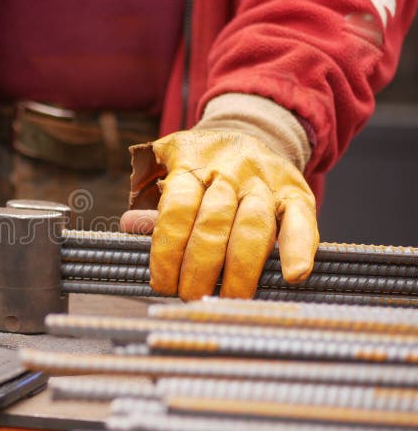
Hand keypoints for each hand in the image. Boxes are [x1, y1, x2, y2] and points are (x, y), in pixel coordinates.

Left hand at [123, 123, 317, 299]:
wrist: (250, 131)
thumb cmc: (202, 167)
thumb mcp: (169, 171)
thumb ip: (152, 204)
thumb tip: (129, 226)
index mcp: (190, 163)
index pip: (176, 210)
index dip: (167, 253)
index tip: (162, 284)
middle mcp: (228, 169)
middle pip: (213, 224)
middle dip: (200, 269)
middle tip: (190, 298)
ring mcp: (264, 181)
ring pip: (253, 226)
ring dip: (240, 271)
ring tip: (229, 299)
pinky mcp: (297, 192)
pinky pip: (301, 220)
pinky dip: (299, 249)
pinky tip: (293, 275)